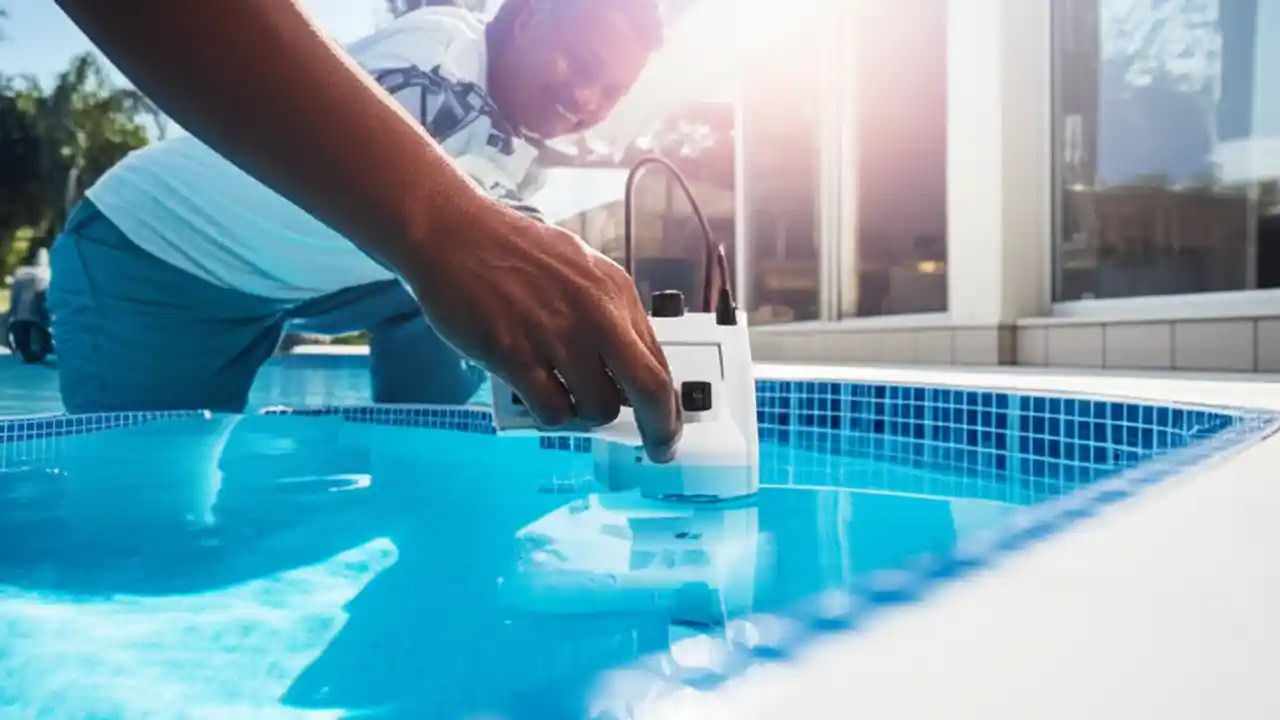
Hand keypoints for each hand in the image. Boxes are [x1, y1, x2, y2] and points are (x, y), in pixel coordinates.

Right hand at [407, 197, 682, 462]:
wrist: (454, 234)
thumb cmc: (514, 253)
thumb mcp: (581, 272)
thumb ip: (609, 316)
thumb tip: (631, 369)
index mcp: (615, 292)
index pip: (660, 362)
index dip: (669, 404)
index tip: (668, 427)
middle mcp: (594, 314)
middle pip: (648, 391)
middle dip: (659, 430)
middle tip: (658, 450)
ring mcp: (555, 335)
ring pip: (597, 409)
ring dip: (584, 414)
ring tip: (563, 394)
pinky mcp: (514, 354)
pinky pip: (551, 411)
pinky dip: (548, 414)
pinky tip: (536, 394)